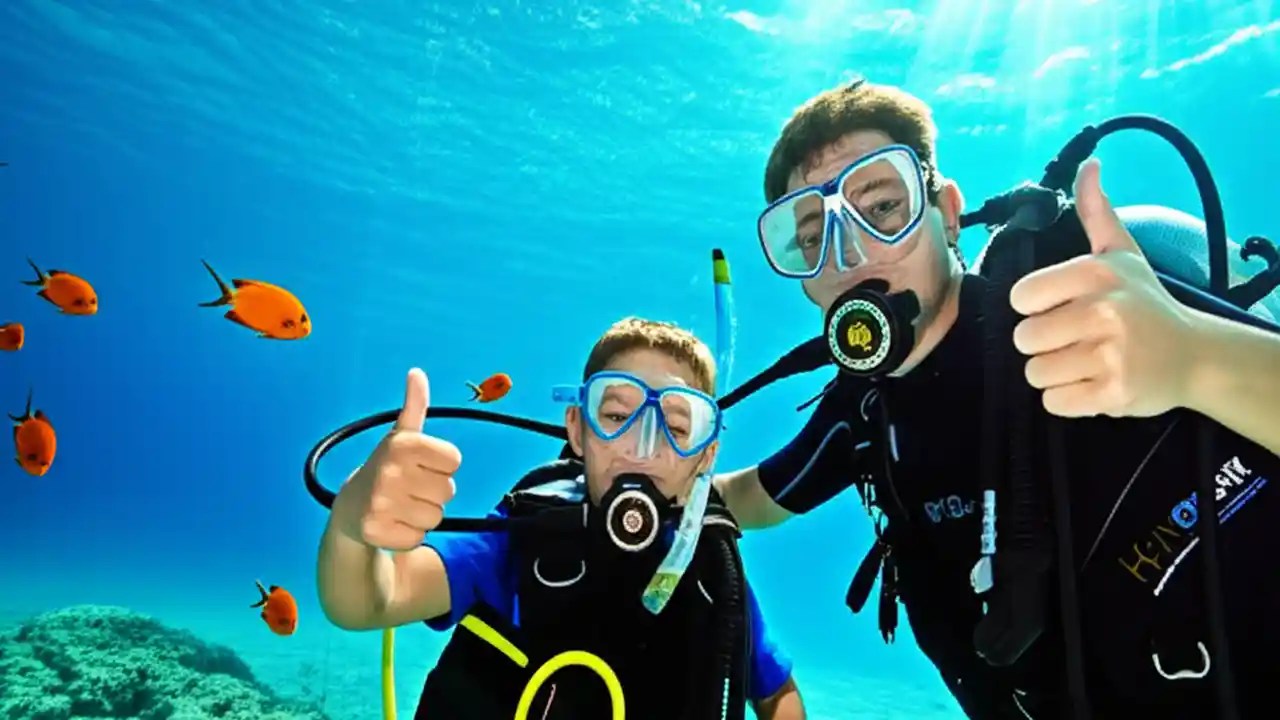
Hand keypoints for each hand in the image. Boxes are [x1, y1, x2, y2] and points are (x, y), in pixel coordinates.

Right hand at [332, 368, 461, 550]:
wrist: (349, 508)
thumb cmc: (386, 468)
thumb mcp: (400, 436)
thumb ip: (414, 406)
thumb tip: (417, 373)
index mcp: (402, 444)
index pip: (454, 460)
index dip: (441, 466)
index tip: (419, 466)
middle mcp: (389, 471)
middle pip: (448, 491)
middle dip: (432, 492)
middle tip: (407, 489)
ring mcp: (381, 502)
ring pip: (436, 516)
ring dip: (422, 515)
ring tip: (400, 506)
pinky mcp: (375, 531)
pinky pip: (418, 538)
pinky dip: (408, 536)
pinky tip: (391, 524)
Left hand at [1008, 158, 1198, 418]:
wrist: (1194, 355)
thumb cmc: (1146, 303)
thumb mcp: (1122, 253)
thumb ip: (1097, 211)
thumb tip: (1088, 165)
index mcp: (1095, 274)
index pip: (1020, 298)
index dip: (1034, 308)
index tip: (1060, 309)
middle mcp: (1103, 311)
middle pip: (1024, 339)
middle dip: (1043, 345)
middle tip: (1076, 340)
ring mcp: (1110, 354)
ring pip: (1035, 373)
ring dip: (1054, 374)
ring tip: (1085, 361)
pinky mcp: (1113, 393)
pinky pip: (1054, 402)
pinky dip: (1068, 399)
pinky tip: (1092, 382)